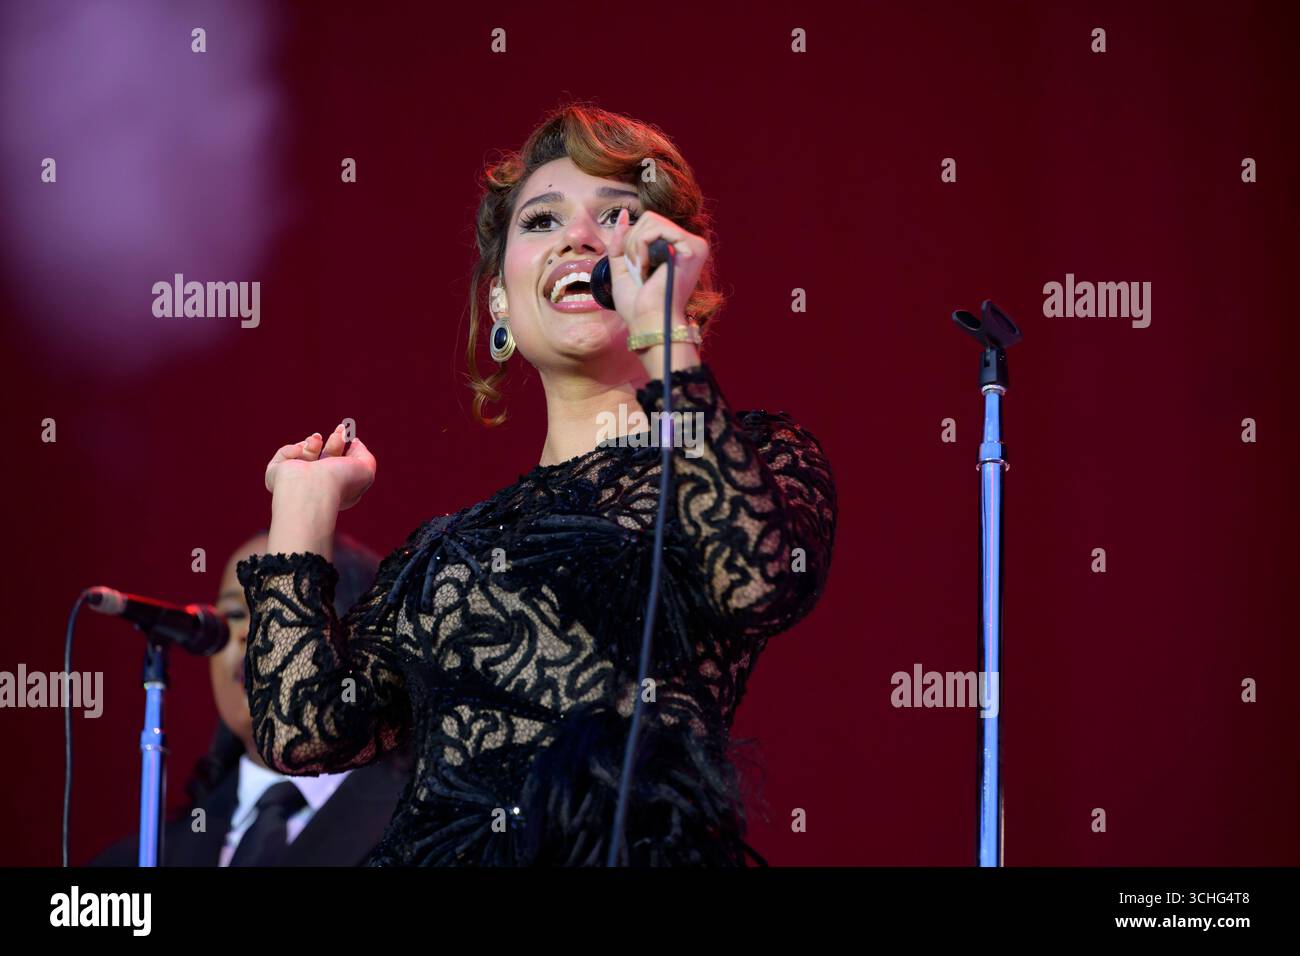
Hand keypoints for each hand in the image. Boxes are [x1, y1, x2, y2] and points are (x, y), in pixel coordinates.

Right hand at [264, 424, 375, 511]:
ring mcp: (296, 480)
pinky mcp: (277, 475)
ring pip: (305, 452)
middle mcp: (317, 484)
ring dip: (313, 442)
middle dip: (335, 440)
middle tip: (340, 429)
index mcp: (336, 486)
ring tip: (316, 440)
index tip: (351, 436)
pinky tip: (298, 453)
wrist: (313, 489)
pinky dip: (291, 450)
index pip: (340, 464)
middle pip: (326, 456)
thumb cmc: (341, 481)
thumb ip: (364, 455)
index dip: (347, 448)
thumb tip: (354, 443)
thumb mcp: (366, 469)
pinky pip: (283, 454)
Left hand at [604, 207, 708, 332]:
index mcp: (678, 248)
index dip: (631, 243)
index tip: (637, 271)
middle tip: (639, 272)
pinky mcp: (691, 247)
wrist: (648, 323)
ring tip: (643, 272)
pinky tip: (647, 269)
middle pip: (649, 218)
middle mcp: (690, 244)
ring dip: (635, 248)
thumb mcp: (623, 267)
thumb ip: (622, 240)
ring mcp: (693, 244)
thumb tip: (623, 213)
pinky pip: (654, 228)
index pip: (649, 224)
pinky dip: (640, 248)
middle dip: (632, 244)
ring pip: (650, 220)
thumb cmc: (637, 305)